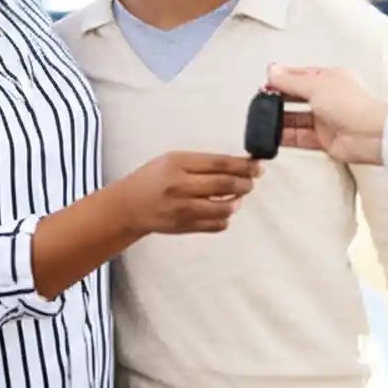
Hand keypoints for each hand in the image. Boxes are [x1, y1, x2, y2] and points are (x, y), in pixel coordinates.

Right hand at [114, 152, 261, 234]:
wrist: (129, 206)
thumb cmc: (153, 179)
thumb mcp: (174, 160)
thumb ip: (203, 162)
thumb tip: (238, 165)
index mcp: (179, 164)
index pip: (221, 163)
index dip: (244, 165)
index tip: (257, 165)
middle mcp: (181, 186)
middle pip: (227, 185)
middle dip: (246, 183)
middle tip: (251, 181)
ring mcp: (184, 209)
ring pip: (225, 208)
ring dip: (237, 202)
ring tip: (236, 197)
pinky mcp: (186, 226)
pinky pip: (217, 225)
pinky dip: (225, 217)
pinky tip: (221, 210)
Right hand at [266, 64, 387, 165]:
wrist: (370, 135)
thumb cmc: (350, 105)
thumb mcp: (316, 85)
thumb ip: (291, 80)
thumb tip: (272, 69)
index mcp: (329, 78)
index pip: (299, 76)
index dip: (282, 79)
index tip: (265, 84)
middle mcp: (327, 98)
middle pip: (296, 98)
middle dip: (279, 100)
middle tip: (261, 103)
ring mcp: (325, 119)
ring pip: (296, 119)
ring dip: (280, 120)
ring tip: (262, 121)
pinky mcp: (324, 139)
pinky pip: (300, 137)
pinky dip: (286, 137)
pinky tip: (272, 137)